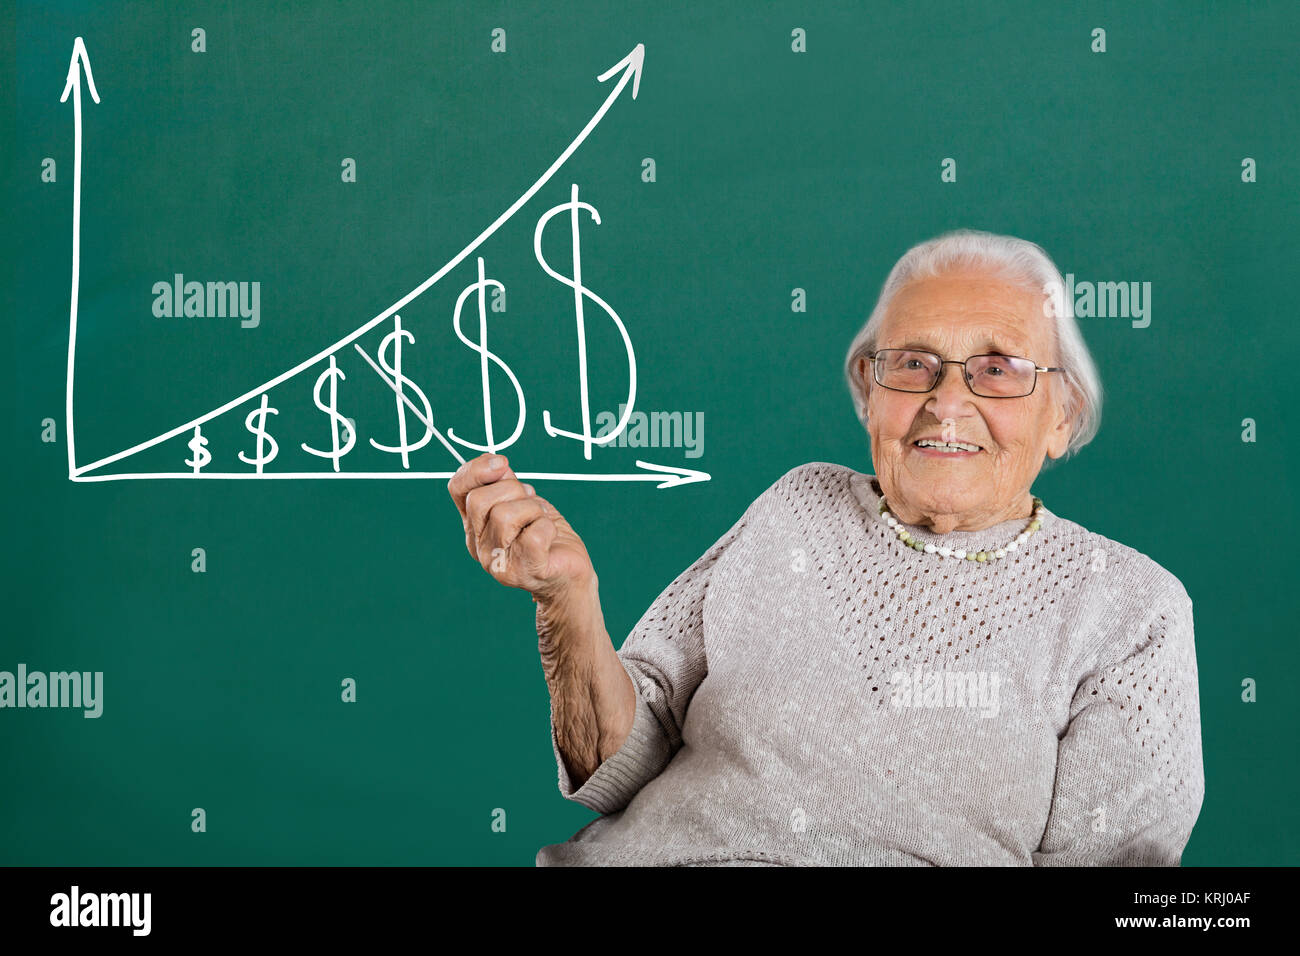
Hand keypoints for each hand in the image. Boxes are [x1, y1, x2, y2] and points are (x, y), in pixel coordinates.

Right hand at [447, 453, 595, 601]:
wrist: (569, 572)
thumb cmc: (545, 534)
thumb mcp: (522, 500)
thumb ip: (504, 482)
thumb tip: (495, 463)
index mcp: (475, 525)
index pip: (458, 489)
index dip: (475, 470)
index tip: (501, 464)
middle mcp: (479, 545)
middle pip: (479, 500)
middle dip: (512, 490)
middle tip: (531, 503)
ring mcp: (497, 562)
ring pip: (504, 515)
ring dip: (533, 509)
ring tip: (540, 520)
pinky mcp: (523, 570)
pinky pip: (534, 533)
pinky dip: (548, 527)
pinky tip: (550, 537)